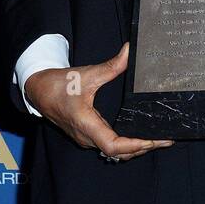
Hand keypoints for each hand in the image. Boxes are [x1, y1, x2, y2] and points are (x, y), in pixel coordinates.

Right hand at [24, 43, 172, 160]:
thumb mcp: (86, 74)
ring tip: (158, 139)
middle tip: (166, 139)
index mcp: (86, 124)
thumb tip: (130, 51)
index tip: (154, 140)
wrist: (38, 90)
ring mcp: (86, 138)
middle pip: (119, 152)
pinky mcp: (87, 136)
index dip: (135, 145)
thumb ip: (111, 66)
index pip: (113, 145)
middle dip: (143, 147)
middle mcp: (87, 136)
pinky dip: (126, 144)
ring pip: (114, 152)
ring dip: (135, 148)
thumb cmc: (59, 84)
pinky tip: (140, 136)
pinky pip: (109, 146)